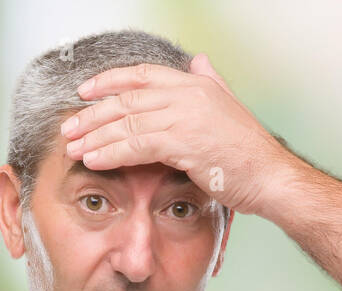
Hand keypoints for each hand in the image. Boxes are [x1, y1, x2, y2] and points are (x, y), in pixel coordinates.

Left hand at [61, 53, 292, 215]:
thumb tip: (199, 61)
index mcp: (196, 84)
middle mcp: (188, 93)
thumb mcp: (229, 108)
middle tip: (70, 128)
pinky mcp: (184, 141)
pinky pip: (137, 145)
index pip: (142, 75)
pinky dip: (111, 153)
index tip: (85, 93)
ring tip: (74, 149)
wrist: (271, 177)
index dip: (110, 82)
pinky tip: (95, 160)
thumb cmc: (250, 154)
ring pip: (127, 122)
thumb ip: (212, 82)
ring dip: (96, 137)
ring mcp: (186, 116)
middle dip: (93, 115)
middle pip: (127, 99)